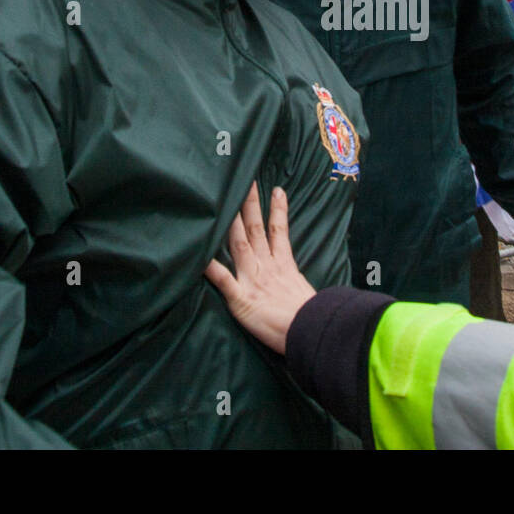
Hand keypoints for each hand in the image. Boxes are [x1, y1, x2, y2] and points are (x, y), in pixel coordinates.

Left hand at [204, 183, 315, 354]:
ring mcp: (253, 280)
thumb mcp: (307, 293)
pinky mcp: (241, 298)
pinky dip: (211, 267)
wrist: (310, 332)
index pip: (279, 231)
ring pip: (240, 243)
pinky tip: (200, 255)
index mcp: (284, 266)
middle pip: (256, 229)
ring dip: (233, 221)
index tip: (276, 190)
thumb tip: (302, 279)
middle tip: (246, 181)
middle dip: (250, 205)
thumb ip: (298, 282)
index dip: (277, 210)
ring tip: (227, 199)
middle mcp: (267, 267)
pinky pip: (223, 280)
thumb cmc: (313, 319)